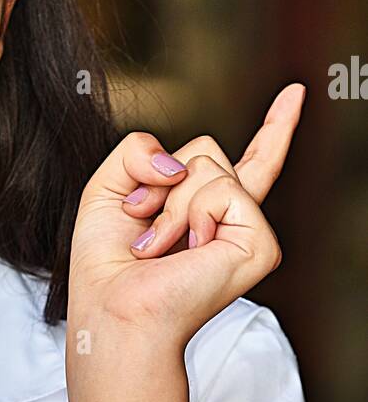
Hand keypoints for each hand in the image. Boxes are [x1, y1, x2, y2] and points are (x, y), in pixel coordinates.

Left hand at [67, 84, 304, 352]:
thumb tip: (179, 164)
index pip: (247, 161)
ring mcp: (248, 229)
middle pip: (206, 149)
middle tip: (145, 228)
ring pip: (210, 163)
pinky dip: (189, 213)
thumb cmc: (106, 263)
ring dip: (168, 202)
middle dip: (160, 179)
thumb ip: (138, 149)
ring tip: (159, 246)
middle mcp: (232, 218)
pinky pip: (223, 188)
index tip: (295, 94)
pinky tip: (185, 250)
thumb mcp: (106, 188)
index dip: (274, 127)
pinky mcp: (259, 243)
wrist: (113, 307)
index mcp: (205, 208)